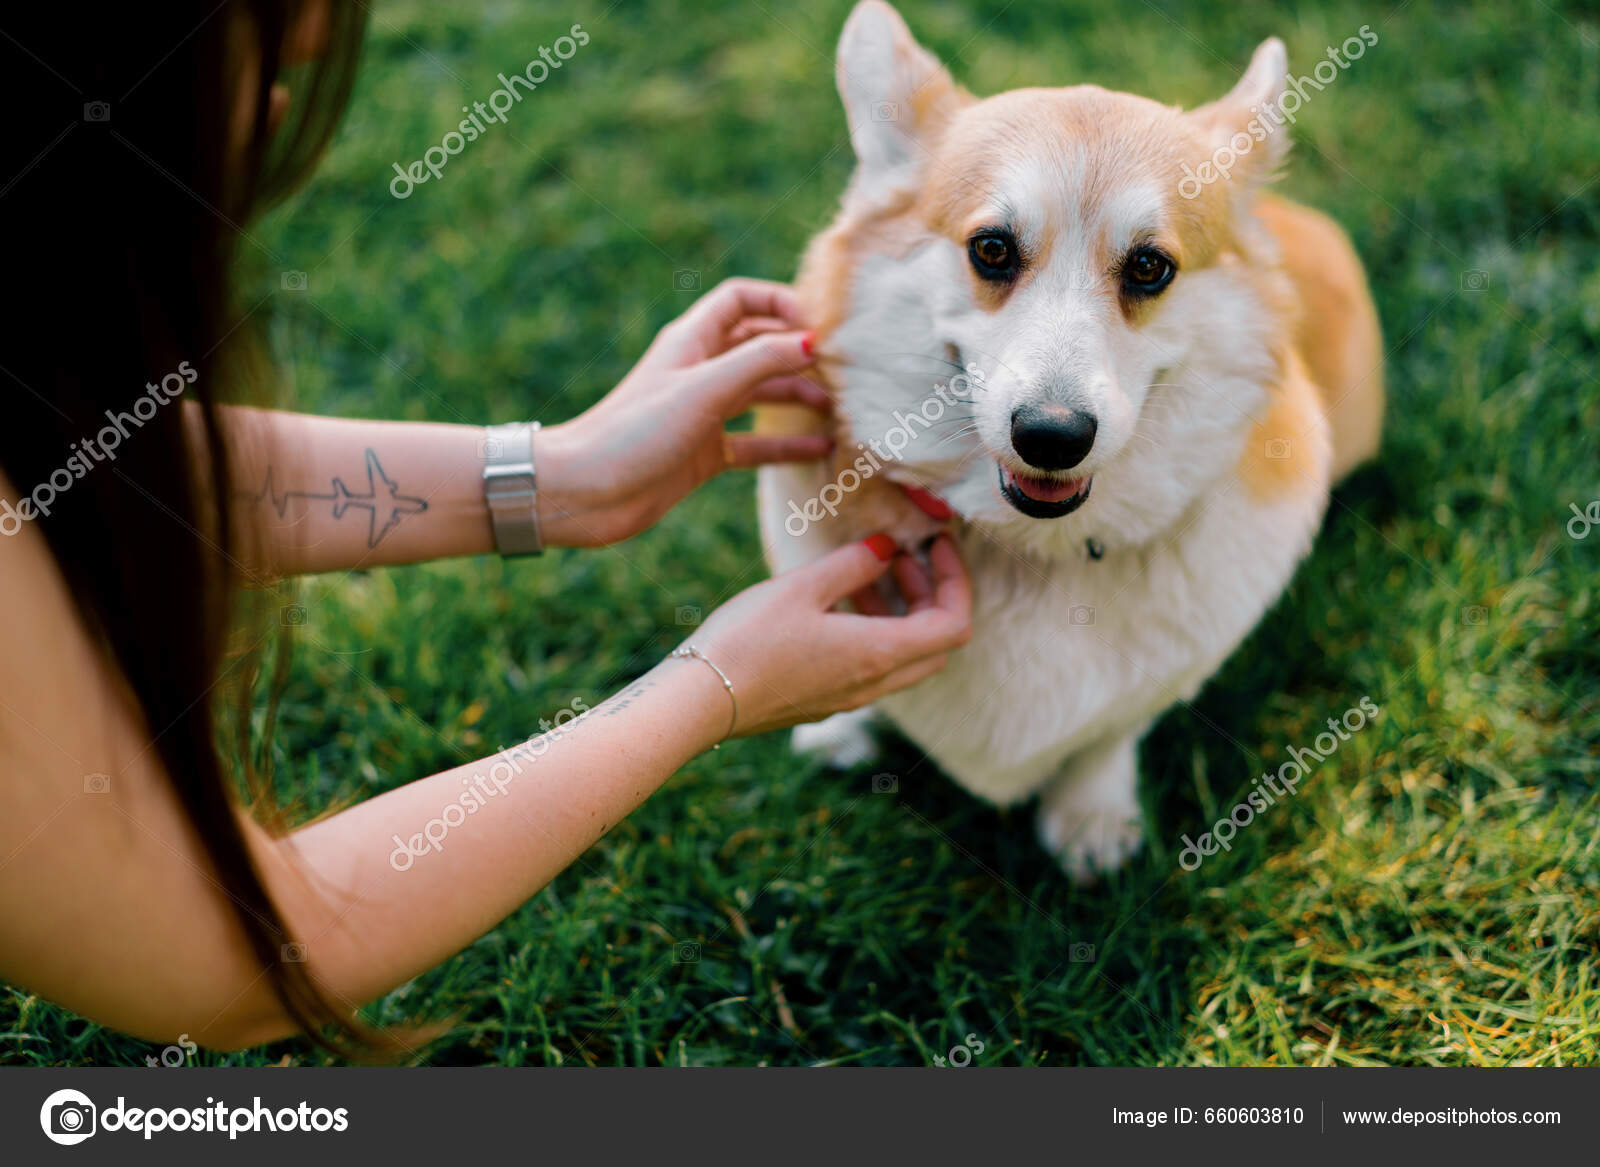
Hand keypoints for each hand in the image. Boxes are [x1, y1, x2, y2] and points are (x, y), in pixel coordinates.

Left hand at [535, 278, 831, 546]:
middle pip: (760, 345)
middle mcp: (699, 371)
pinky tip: (820, 450)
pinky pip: (755, 442)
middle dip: (799, 352)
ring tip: (840, 409)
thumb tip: (814, 342)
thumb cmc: (634, 433)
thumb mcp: (703, 389)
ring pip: (762, 393)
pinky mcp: (703, 453)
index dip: (780, 302)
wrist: (585, 494)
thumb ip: (759, 361)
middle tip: (844, 368)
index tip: (817, 326)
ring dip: (799, 397)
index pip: (742, 299)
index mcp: (692, 341)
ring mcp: (703, 413)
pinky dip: (786, 445)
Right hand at [676, 535, 972, 738]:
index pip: (954, 624)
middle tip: (901, 558)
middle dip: (931, 596)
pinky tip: (833, 606)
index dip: (957, 581)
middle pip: (936, 645)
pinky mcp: (825, 702)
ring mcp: (850, 698)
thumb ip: (854, 564)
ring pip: (903, 657)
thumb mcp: (803, 586)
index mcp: (879, 653)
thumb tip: (887, 548)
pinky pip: (871, 667)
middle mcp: (873, 683)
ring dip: (899, 612)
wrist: (699, 701)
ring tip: (863, 573)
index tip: (937, 547)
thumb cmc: (748, 639)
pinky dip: (872, 631)